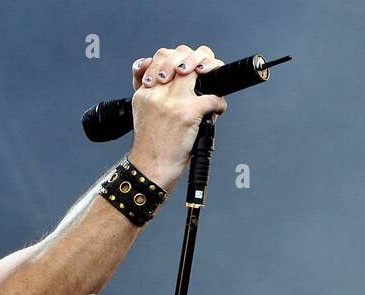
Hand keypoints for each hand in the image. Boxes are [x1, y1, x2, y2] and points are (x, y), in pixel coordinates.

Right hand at [127, 44, 226, 188]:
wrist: (148, 170)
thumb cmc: (151, 149)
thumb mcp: (145, 116)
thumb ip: (158, 97)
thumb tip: (189, 86)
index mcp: (145, 91)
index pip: (160, 57)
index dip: (177, 55)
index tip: (187, 65)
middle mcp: (157, 92)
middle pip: (179, 54)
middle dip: (197, 55)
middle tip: (205, 66)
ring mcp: (173, 101)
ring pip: (195, 66)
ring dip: (210, 68)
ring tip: (214, 78)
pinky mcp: (187, 114)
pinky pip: (211, 97)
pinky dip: (219, 103)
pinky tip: (218, 109)